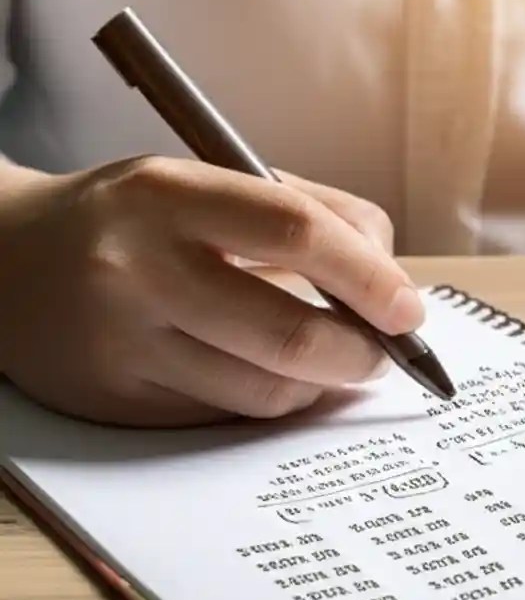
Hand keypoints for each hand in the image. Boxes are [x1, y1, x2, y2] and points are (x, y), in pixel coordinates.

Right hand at [0, 156, 422, 426]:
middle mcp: (136, 269)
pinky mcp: (112, 402)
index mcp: (169, 195)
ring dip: (320, 386)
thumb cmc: (137, 216)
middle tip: (384, 352)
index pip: (297, 232)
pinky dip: (267, 404)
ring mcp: (119, 343)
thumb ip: (312, 212)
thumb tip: (392, 280)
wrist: (8, 260)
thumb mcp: (210, 180)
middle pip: (287, 332)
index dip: (370, 276)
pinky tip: (275, 379)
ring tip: (334, 363)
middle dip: (360, 352)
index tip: (409, 309)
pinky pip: (222, 419)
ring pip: (262, 392)